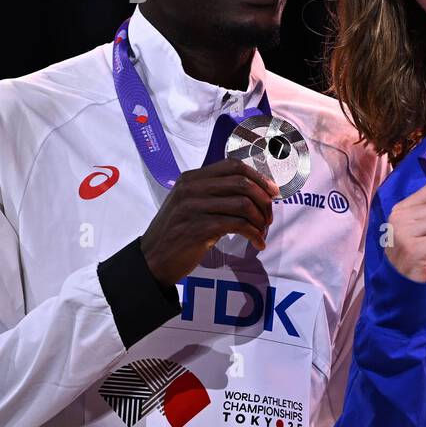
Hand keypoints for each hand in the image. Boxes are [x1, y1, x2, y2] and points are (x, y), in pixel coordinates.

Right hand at [140, 158, 278, 285]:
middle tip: (268, 217)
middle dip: (263, 200)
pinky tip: (257, 243)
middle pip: (242, 183)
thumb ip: (214, 193)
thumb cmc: (177, 232)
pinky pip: (238, 225)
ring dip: (260, 219)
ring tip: (262, 231)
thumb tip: (255, 191)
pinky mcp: (199, 229)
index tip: (272, 192)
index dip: (258, 177)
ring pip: (243, 204)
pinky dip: (253, 234)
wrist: (153, 260)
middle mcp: (191, 189)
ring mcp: (194, 208)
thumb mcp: (190, 204)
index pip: (233, 166)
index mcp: (191, 178)